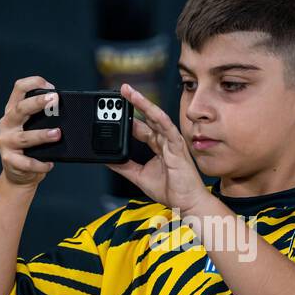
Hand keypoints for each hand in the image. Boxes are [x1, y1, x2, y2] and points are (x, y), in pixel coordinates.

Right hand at [0, 76, 61, 186]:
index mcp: (13, 111)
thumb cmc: (30, 147)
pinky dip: (39, 164)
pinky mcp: (9, 160)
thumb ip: (44, 118)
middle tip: (54, 99)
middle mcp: (7, 123)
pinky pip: (26, 162)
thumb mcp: (33, 127)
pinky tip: (49, 164)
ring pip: (24, 137)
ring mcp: (6, 141)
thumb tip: (68, 112)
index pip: (19, 89)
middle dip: (37, 102)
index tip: (51, 86)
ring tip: (57, 133)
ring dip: (41, 135)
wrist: (18, 173)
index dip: (33, 83)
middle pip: (20, 109)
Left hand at [107, 83, 210, 214]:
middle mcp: (164, 140)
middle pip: (147, 117)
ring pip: (156, 117)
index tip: (113, 110)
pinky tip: (148, 108)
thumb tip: (108, 159)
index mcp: (157, 146)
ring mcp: (171, 142)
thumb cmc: (171, 190)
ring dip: (143, 103)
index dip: (127, 119)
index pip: (140, 127)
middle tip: (121, 90)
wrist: (186, 203)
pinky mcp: (177, 147)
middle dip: (134, 103)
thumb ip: (124, 166)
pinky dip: (158, 117)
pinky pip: (167, 127)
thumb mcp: (139, 176)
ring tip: (130, 93)